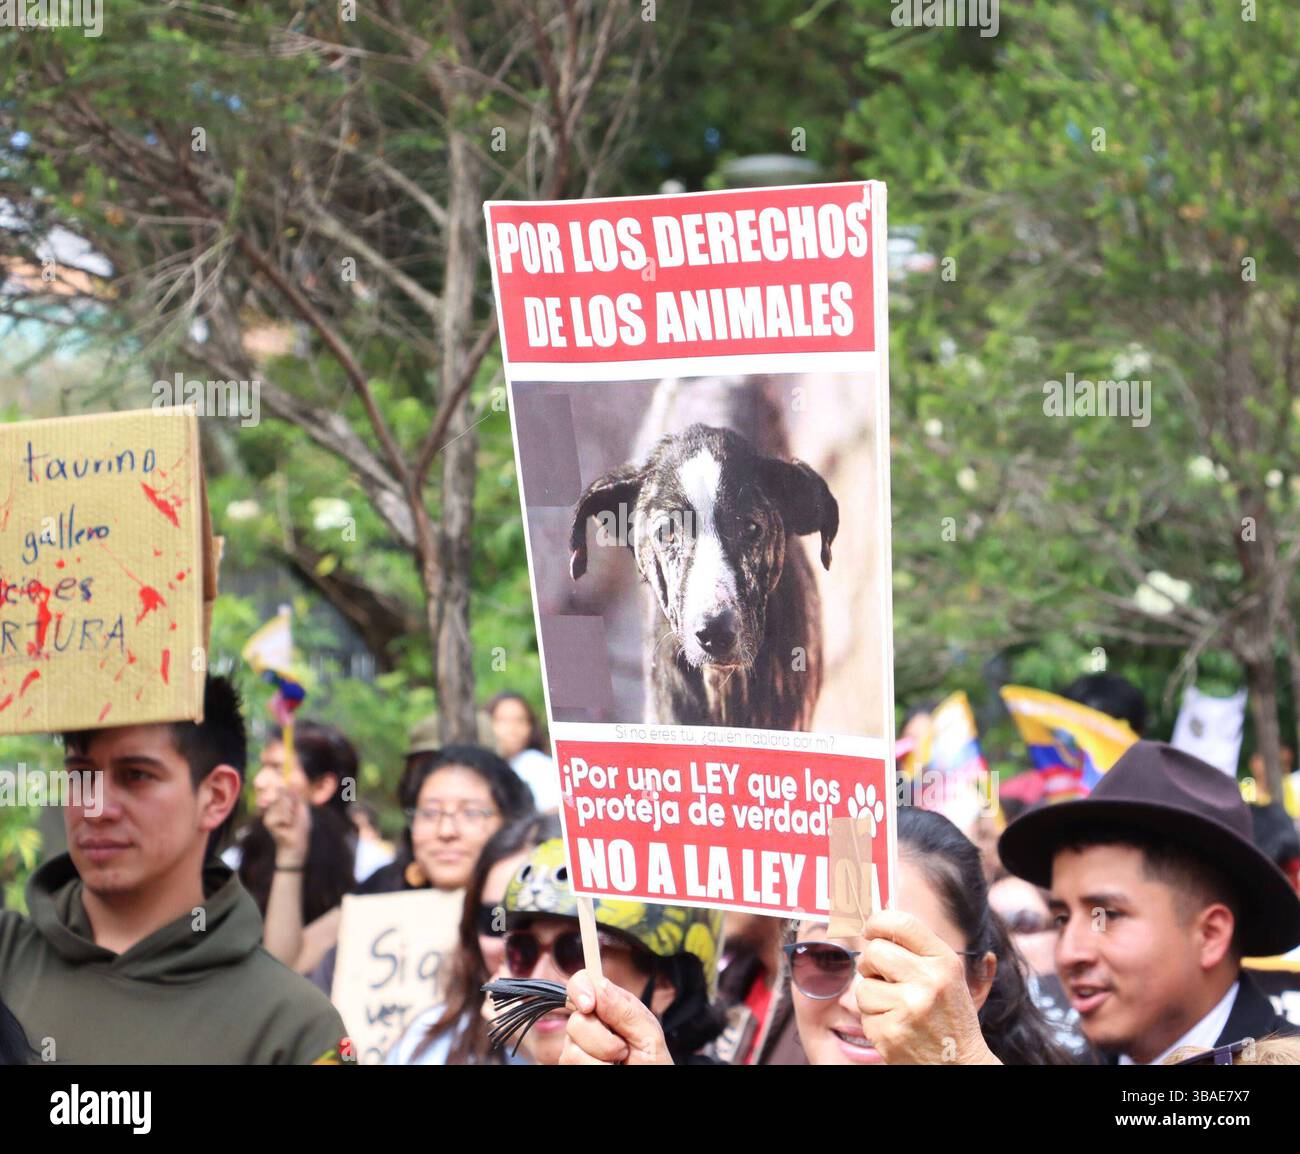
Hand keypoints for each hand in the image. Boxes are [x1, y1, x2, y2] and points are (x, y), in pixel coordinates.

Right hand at [264, 785, 309, 865]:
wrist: (297, 841)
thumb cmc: (300, 825)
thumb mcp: (300, 806)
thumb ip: (295, 794)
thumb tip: (292, 779)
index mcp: (279, 801)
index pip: (278, 786)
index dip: (280, 780)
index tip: (283, 773)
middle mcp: (271, 806)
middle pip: (281, 792)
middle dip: (292, 801)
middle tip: (294, 813)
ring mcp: (268, 813)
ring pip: (281, 802)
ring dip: (290, 811)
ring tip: (291, 820)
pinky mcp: (268, 821)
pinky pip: (280, 813)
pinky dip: (287, 819)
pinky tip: (287, 825)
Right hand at [559, 970, 672, 1064]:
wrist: (650, 1088)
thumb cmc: (653, 1062)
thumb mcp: (648, 1034)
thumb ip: (625, 1010)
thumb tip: (599, 984)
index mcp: (610, 1005)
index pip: (583, 982)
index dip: (580, 988)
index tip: (589, 1005)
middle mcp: (590, 1022)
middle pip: (576, 1018)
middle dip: (602, 1038)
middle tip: (623, 1050)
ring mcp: (578, 1045)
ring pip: (571, 1045)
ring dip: (601, 1057)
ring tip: (618, 1063)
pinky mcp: (571, 1064)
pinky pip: (571, 1062)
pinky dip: (596, 1068)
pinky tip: (608, 1069)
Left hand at [853, 909, 999, 1064]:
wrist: (960, 1065)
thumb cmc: (949, 1014)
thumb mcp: (948, 975)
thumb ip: (918, 945)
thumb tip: (880, 907)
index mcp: (944, 961)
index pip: (901, 922)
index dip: (877, 922)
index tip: (869, 931)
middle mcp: (928, 981)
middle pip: (874, 952)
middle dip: (871, 964)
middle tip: (882, 976)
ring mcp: (909, 1008)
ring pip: (863, 986)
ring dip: (872, 997)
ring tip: (895, 1008)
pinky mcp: (891, 1033)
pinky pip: (864, 1014)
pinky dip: (874, 1021)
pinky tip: (896, 1027)